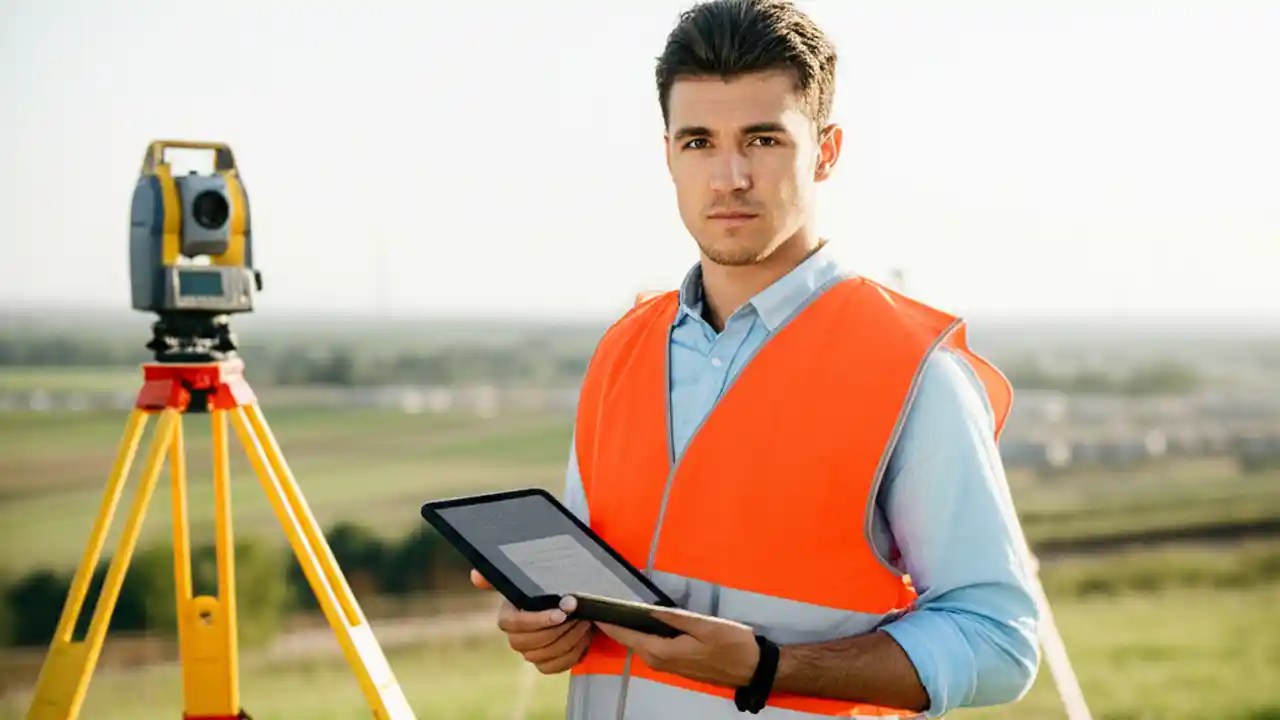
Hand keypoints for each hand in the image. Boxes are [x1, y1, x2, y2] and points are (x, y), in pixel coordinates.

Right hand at [470, 569, 592, 673]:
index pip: (513, 625)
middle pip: (527, 644)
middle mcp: (515, 637)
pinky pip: (556, 667)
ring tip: (584, 622)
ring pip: (543, 656)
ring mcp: (530, 654)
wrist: (575, 608)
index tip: (560, 613)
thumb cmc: (551, 590)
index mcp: (508, 615)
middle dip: (557, 630)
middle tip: (578, 615)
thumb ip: (504, 574)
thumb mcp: (534, 578)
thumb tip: (474, 575)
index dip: (537, 621)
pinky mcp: (545, 665)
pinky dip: (573, 653)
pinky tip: (584, 637)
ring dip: (569, 639)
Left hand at [595, 609, 759, 687]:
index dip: (609, 623)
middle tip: (599, 605)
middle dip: (614, 625)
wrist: (752, 668)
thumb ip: (674, 617)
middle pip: (630, 641)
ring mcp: (668, 665)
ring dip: (628, 630)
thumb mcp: (705, 625)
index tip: (592, 610)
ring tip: (615, 609)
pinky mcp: (676, 664)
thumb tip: (647, 610)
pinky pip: (651, 648)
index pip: (627, 636)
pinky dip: (641, 636)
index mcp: (663, 651)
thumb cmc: (731, 644)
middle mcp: (660, 661)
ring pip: (640, 645)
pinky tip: (641, 622)